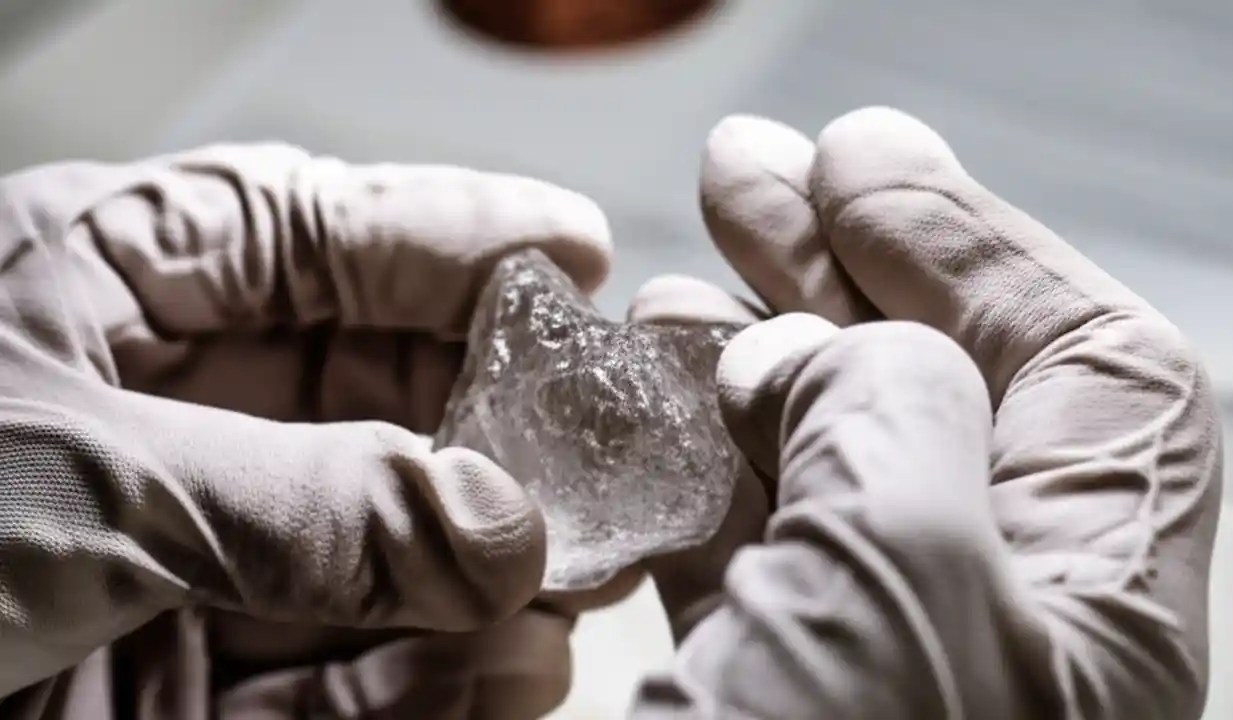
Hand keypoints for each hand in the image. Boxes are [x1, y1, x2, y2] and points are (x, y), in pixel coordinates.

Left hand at [0, 144, 618, 712]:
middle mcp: (157, 410)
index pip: (310, 233)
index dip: (453, 237)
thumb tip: (498, 530)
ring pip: (373, 548)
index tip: (580, 252)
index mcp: (102, 286)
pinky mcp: (181, 674)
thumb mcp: (81, 479)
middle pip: (373, 399)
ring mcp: (178, 549)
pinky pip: (331, 676)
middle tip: (606, 459)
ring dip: (482, 577)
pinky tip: (507, 674)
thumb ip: (300, 504)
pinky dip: (426, 685)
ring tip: (573, 588)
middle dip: (497, 432)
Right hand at [632, 108, 1220, 718]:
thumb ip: (887, 423)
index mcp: (1097, 605)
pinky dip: (687, 459)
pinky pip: (741, 540)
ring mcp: (880, 649)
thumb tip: (800, 352)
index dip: (973, 249)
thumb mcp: (906, 582)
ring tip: (667, 295)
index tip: (854, 164)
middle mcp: (1000, 619)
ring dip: (742, 355)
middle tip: (744, 173)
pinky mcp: (770, 681)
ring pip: (827, 461)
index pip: (1086, 367)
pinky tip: (640, 400)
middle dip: (834, 269)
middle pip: (940, 391)